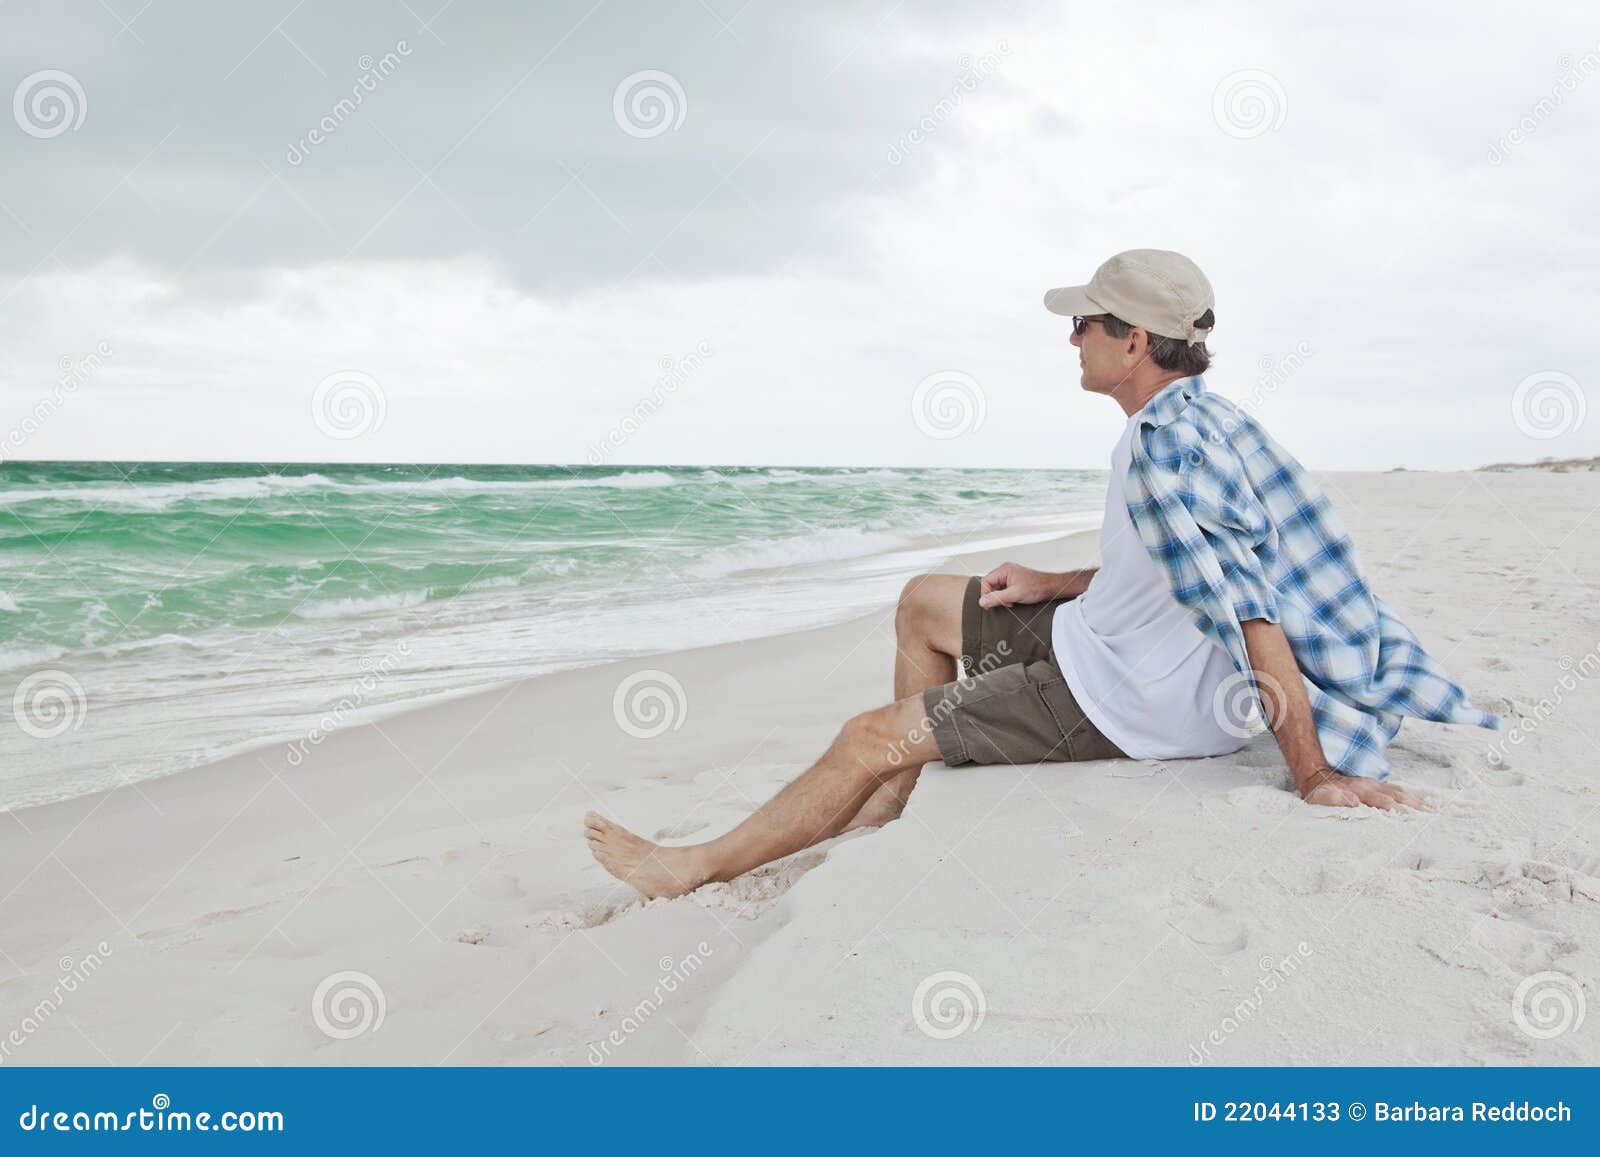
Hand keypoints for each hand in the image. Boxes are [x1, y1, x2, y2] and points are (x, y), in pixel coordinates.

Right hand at [978, 562, 1059, 607]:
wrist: (1050, 587)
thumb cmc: (1037, 587)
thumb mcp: (1014, 595)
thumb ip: (997, 598)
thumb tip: (982, 601)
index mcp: (1004, 570)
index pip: (985, 581)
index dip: (986, 594)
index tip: (990, 604)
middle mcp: (1005, 570)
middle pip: (990, 584)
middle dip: (995, 596)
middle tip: (1003, 603)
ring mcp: (1009, 575)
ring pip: (996, 588)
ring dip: (1001, 597)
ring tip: (1011, 601)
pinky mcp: (1013, 581)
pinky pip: (1002, 589)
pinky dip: (1005, 596)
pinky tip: (1013, 600)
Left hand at [1299, 769, 1427, 810]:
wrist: (1319, 775)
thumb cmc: (1320, 792)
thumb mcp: (1322, 797)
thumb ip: (1335, 799)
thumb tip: (1353, 801)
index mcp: (1361, 791)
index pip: (1384, 802)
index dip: (1397, 810)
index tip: (1411, 820)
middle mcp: (1373, 787)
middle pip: (1399, 797)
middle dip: (1415, 808)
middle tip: (1432, 820)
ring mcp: (1377, 786)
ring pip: (1402, 793)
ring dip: (1417, 803)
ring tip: (1434, 813)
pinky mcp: (1378, 787)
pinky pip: (1399, 790)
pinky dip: (1413, 797)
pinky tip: (1424, 803)